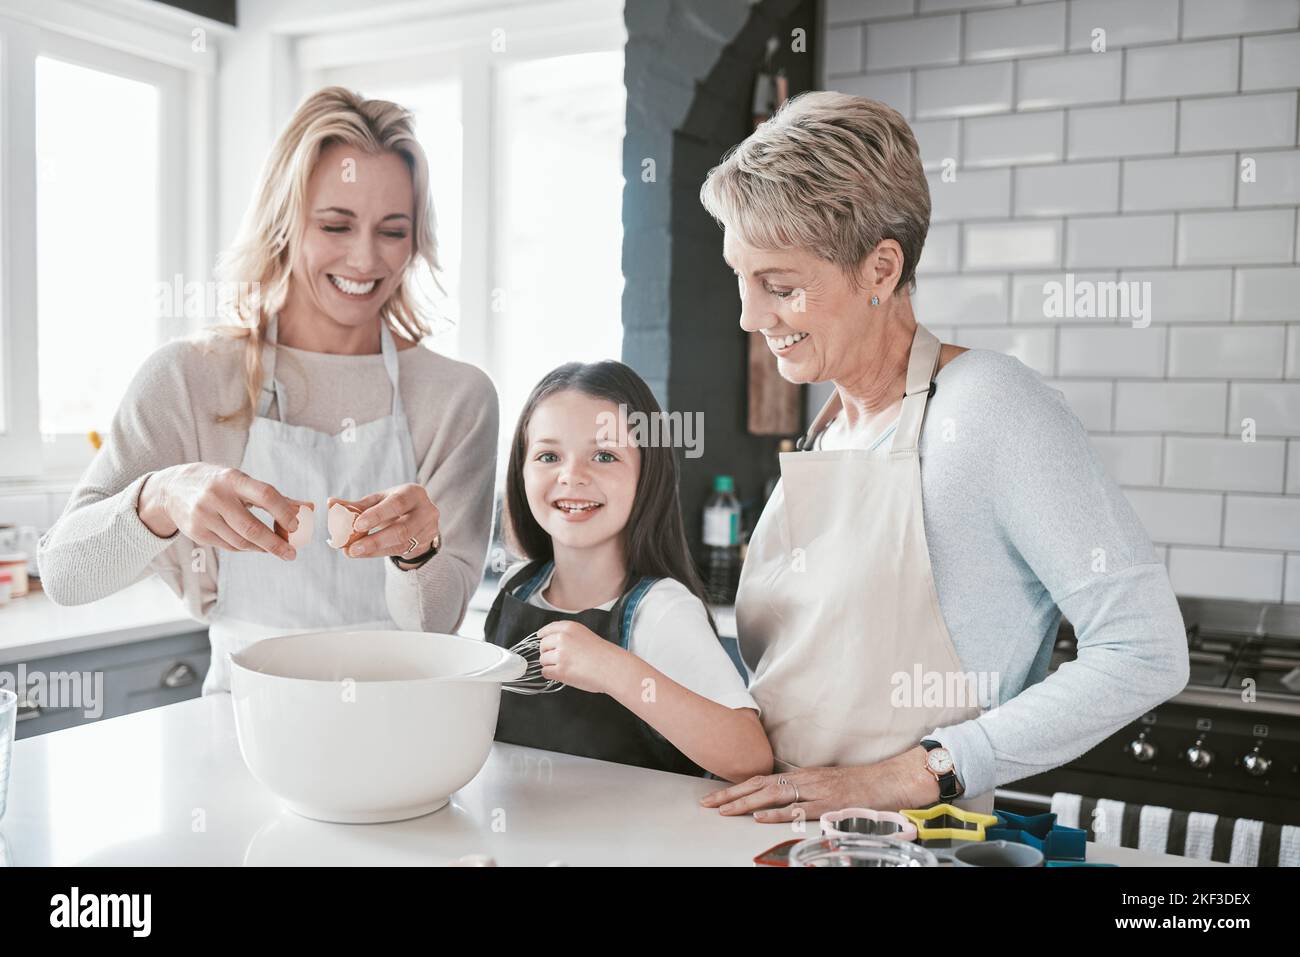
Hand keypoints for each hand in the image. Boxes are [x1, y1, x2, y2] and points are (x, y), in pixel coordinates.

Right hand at [142, 463, 300, 559]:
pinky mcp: (196, 533)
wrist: (171, 488)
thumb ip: (275, 497)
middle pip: (251, 528)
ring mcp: (203, 516)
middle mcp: (216, 497)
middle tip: (291, 554)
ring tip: (274, 549)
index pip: (265, 495)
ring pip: (240, 542)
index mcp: (232, 479)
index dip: (283, 512)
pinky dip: (245, 548)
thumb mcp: (243, 482)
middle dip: (275, 544)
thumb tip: (309, 508)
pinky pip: (228, 547)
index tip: (296, 527)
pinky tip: (253, 546)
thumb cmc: (219, 483)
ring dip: (262, 548)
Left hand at [342, 483, 439, 560]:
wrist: (420, 516)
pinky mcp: (424, 543)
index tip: (357, 525)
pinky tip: (363, 553)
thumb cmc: (394, 504)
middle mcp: (425, 511)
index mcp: (413, 493)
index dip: (378, 515)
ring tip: (352, 552)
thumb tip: (330, 503)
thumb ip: (357, 504)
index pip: (397, 503)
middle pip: (402, 529)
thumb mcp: (379, 500)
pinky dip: (379, 553)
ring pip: (401, 544)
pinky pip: (400, 551)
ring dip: (375, 550)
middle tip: (351, 548)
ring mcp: (428, 529)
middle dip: (375, 540)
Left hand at [536, 620, 626, 693]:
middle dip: (547, 653)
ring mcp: (560, 655)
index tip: (541, 638)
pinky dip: (551, 674)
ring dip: (550, 664)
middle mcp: (562, 639)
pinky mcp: (560, 670)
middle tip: (558, 659)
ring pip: (543, 660)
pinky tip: (561, 674)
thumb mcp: (585, 635)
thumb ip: (568, 635)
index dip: (543, 636)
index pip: (547, 629)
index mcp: (569, 628)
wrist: (612, 668)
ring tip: (564, 667)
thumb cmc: (604, 655)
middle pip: (542, 645)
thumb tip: (552, 642)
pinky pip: (545, 672)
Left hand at [698, 748, 939, 822]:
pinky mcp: (829, 805)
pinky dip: (778, 813)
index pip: (760, 779)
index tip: (713, 796)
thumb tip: (777, 798)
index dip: (735, 787)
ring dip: (746, 803)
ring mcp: (816, 791)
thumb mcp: (824, 783)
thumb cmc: (858, 785)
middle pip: (759, 785)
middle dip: (730, 795)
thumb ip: (801, 790)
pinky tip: (761, 817)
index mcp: (801, 775)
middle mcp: (804, 779)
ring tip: (724, 810)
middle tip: (707, 804)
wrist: (890, 780)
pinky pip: (799, 810)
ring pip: (773, 796)